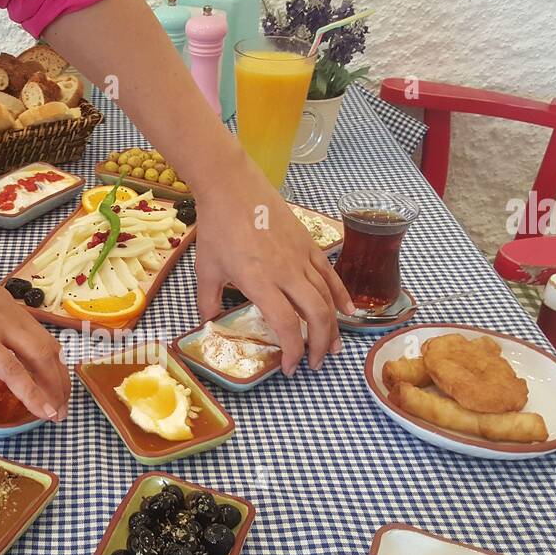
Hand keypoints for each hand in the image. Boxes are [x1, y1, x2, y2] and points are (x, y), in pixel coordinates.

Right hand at [0, 258, 69, 420]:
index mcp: (2, 305)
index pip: (39, 335)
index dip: (51, 362)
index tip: (55, 384)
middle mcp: (7, 312)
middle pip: (49, 348)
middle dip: (60, 379)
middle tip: (61, 406)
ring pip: (41, 358)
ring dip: (53, 387)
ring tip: (57, 413)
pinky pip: (14, 371)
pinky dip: (32, 393)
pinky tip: (43, 410)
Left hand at [192, 162, 353, 374]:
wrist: (232, 186)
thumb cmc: (217, 228)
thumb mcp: (206, 270)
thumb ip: (209, 301)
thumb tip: (209, 323)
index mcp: (260, 282)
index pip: (286, 324)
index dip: (292, 351)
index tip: (289, 368)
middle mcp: (286, 272)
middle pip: (316, 315)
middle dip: (320, 345)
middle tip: (317, 364)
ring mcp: (301, 257)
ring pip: (327, 297)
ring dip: (333, 325)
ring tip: (335, 347)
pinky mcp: (309, 244)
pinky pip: (330, 274)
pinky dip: (341, 295)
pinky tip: (349, 312)